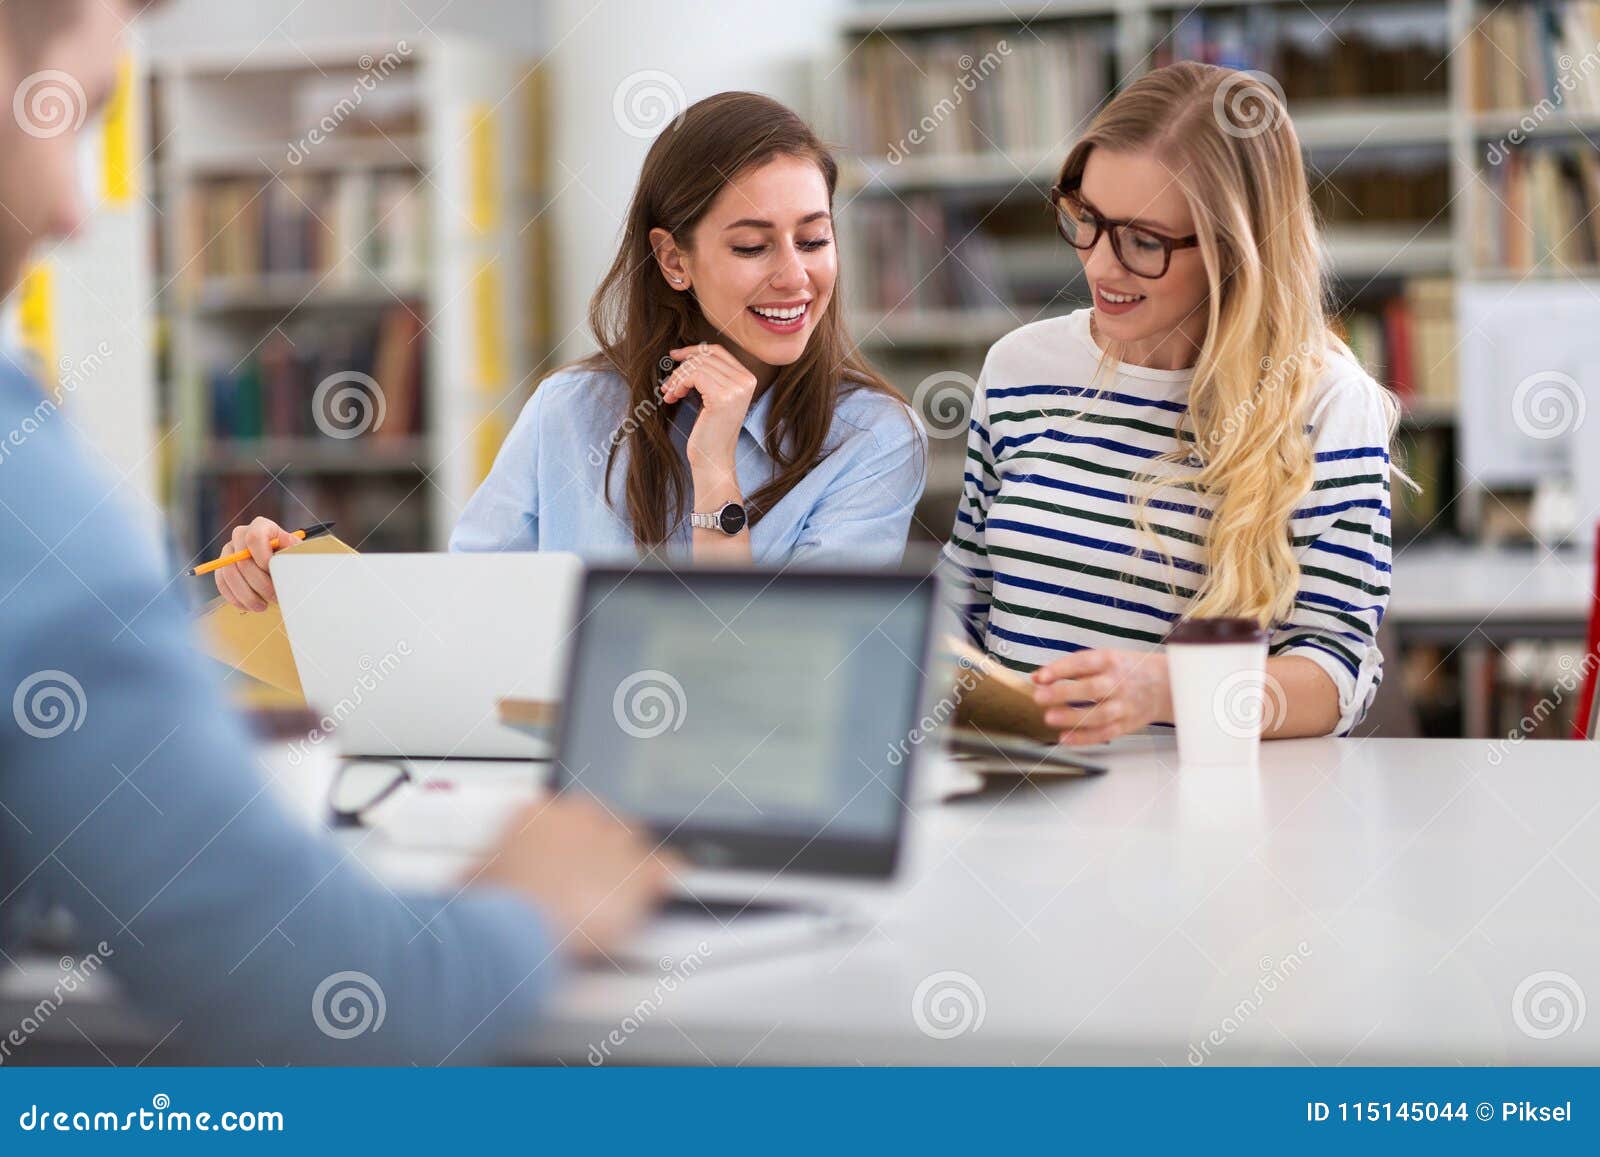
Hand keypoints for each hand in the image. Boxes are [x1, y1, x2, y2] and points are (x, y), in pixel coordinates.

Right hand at [213, 516, 287, 611]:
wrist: (283, 564)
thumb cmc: (291, 557)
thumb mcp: (296, 552)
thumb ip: (291, 552)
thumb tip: (285, 554)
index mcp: (261, 526)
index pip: (254, 538)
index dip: (263, 558)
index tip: (274, 572)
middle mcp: (240, 535)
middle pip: (241, 560)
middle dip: (259, 583)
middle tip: (274, 597)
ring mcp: (228, 552)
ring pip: (229, 574)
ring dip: (247, 595)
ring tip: (263, 606)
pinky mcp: (222, 568)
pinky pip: (222, 583)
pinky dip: (235, 598)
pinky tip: (250, 606)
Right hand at [472, 794, 677, 959]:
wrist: (511, 929)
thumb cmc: (490, 907)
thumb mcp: (472, 879)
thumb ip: (480, 871)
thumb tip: (464, 880)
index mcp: (538, 813)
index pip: (570, 815)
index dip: (574, 843)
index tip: (571, 861)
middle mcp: (578, 818)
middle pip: (606, 823)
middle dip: (604, 851)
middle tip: (594, 882)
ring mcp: (611, 842)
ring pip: (636, 843)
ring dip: (631, 866)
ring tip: (622, 892)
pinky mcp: (638, 873)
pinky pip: (669, 866)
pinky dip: (669, 877)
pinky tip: (669, 885)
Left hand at [662, 342, 757, 470]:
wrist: (713, 460)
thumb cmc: (709, 431)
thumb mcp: (712, 396)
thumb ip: (710, 374)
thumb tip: (687, 352)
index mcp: (748, 378)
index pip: (718, 351)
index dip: (693, 350)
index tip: (675, 356)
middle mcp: (746, 381)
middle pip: (706, 356)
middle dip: (682, 367)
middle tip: (668, 385)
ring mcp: (736, 389)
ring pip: (697, 365)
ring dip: (677, 378)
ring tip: (670, 393)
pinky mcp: (722, 397)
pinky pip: (694, 375)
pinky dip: (679, 383)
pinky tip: (674, 397)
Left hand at [1031, 648, 1172, 745]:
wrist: (1166, 685)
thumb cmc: (1128, 669)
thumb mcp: (1105, 658)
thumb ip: (1072, 668)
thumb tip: (1037, 678)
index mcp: (1111, 660)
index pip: (1084, 663)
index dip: (1061, 669)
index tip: (1040, 677)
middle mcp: (1119, 682)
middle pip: (1091, 689)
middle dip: (1063, 693)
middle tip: (1040, 697)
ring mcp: (1125, 705)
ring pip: (1098, 714)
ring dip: (1072, 718)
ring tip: (1049, 718)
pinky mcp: (1127, 724)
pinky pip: (1105, 733)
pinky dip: (1084, 738)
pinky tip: (1065, 737)